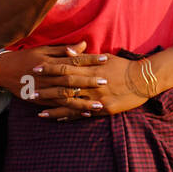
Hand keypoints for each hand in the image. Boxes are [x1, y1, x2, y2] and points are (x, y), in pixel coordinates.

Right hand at [0, 41, 107, 111]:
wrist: (4, 71)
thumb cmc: (27, 57)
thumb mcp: (44, 50)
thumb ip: (64, 49)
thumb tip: (84, 44)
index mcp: (51, 62)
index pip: (74, 60)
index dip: (90, 59)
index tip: (105, 58)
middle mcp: (49, 77)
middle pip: (72, 79)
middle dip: (89, 81)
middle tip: (105, 81)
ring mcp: (45, 90)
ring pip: (67, 97)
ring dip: (84, 102)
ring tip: (99, 106)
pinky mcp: (42, 100)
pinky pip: (59, 107)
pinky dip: (72, 111)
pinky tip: (85, 114)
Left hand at [34, 54, 149, 120]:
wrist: (143, 80)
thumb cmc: (123, 66)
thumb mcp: (104, 57)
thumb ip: (84, 57)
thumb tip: (66, 51)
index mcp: (91, 68)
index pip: (65, 67)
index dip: (49, 68)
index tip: (35, 70)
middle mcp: (92, 83)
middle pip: (64, 87)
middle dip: (46, 90)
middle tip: (30, 93)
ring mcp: (98, 97)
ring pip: (71, 104)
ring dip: (55, 109)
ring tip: (40, 113)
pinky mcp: (104, 108)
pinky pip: (84, 114)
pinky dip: (71, 117)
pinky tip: (59, 119)